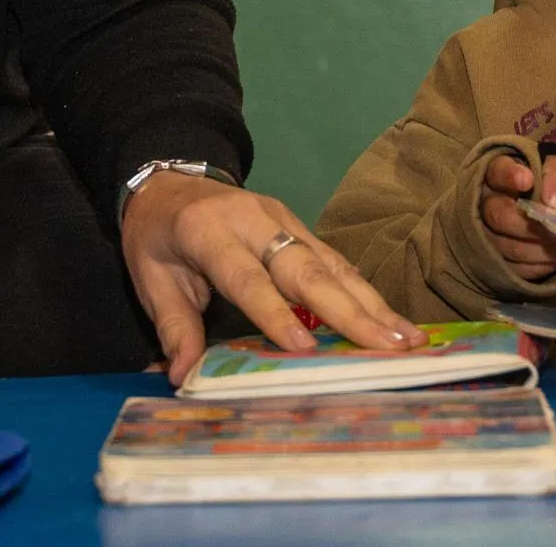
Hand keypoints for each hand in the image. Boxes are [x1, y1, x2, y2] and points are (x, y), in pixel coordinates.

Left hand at [121, 174, 424, 385]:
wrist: (168, 180)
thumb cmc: (156, 237)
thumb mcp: (149, 279)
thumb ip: (173, 326)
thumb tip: (182, 376)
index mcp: (208, 231)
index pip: (246, 276)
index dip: (274, 313)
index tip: (305, 348)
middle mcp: (254, 220)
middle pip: (305, 268)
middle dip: (349, 310)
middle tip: (387, 345)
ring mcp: (282, 218)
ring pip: (331, 262)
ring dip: (371, 302)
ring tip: (406, 337)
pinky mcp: (298, 224)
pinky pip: (334, 259)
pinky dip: (364, 291)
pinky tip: (390, 318)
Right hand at [481, 151, 555, 281]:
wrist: (548, 209)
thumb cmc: (549, 183)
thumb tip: (554, 204)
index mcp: (497, 174)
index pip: (496, 172)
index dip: (509, 176)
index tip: (527, 180)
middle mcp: (485, 204)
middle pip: (499, 217)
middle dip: (535, 226)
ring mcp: (487, 235)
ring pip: (510, 247)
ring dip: (545, 250)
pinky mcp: (498, 263)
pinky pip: (517, 269)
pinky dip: (542, 266)